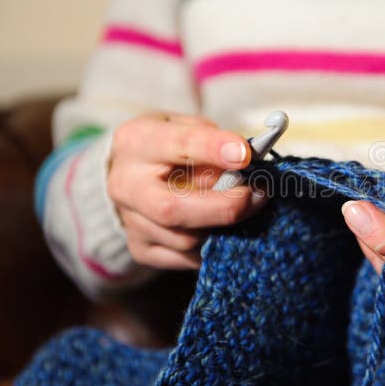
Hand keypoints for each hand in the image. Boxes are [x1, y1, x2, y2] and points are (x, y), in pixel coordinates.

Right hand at [108, 114, 265, 269]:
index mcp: (136, 142)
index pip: (178, 145)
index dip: (214, 150)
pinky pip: (186, 258)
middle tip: (258, 195)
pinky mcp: (141, 249)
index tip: (246, 155)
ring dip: (223, 227)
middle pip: (173, 209)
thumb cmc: (168, 145)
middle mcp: (125, 185)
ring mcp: (130, 222)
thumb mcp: (188, 127)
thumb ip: (213, 142)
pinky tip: (220, 226)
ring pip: (185, 239)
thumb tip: (249, 164)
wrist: (131, 173)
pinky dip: (211, 245)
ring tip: (242, 206)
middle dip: (224, 206)